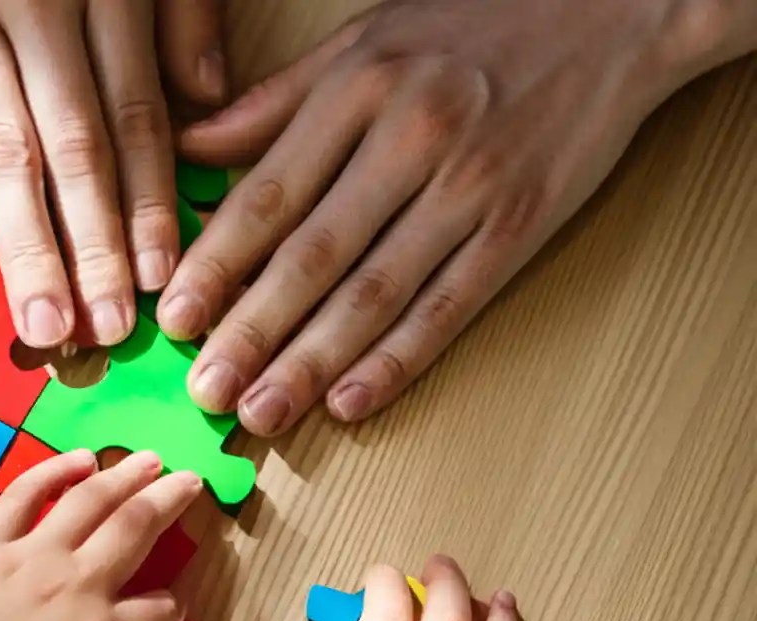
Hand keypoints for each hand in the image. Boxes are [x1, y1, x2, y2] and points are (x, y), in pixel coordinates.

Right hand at [0, 0, 211, 348]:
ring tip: (44, 322)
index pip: (139, 116)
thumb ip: (179, 8)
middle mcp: (38, 3)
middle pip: (77, 146)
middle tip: (110, 329)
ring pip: (0, 143)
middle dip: (96, 245)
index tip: (164, 280)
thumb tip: (210, 97)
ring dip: (24, 239)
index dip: (153, 205)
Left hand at [0, 450, 203, 620]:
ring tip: (150, 458)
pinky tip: (80, 457)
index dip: (171, 609)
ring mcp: (32, 558)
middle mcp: (77, 586)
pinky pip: (25, 496)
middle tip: (191, 478)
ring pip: (90, 501)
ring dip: (125, 475)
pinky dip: (54, 471)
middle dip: (170, 501)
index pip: (160, 613)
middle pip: (137, 530)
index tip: (170, 606)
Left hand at [158, 0, 756, 432]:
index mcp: (359, 90)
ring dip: (313, 361)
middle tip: (205, 389)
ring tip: (263, 410)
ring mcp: (471, 189)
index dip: (217, 264)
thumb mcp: (361, 39)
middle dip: (252, 331)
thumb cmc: (474, 19)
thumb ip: (273, 102)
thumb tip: (191, 148)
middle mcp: (411, 142)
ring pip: (377, 292)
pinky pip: (452, 305)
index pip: (269, 195)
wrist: (614, 9)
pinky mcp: (522, 226)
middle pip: (314, 256)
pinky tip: (354, 401)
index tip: (176, 318)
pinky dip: (401, 359)